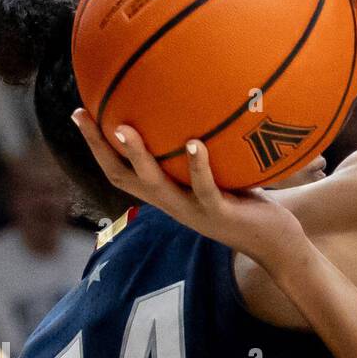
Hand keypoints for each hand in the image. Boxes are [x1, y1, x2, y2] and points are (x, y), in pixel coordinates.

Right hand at [71, 108, 307, 269]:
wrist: (275, 244)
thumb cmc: (248, 204)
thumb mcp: (218, 176)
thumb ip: (202, 155)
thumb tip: (198, 112)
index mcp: (167, 195)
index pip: (120, 171)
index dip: (97, 146)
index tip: (81, 114)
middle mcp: (171, 204)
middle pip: (122, 177)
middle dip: (99, 146)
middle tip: (83, 115)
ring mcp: (193, 211)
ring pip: (155, 185)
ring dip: (138, 157)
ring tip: (124, 129)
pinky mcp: (219, 214)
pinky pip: (203, 189)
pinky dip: (197, 166)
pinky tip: (193, 143)